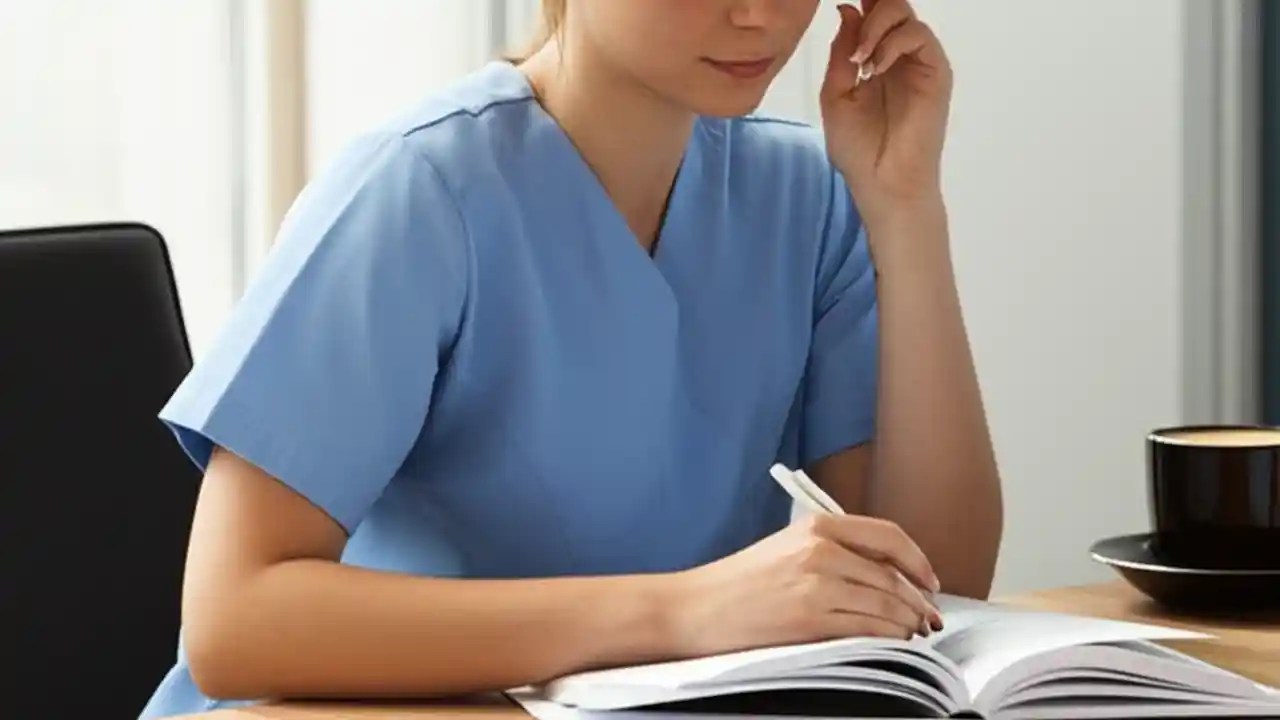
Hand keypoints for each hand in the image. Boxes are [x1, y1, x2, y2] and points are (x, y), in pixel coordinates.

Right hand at [667, 514, 944, 657]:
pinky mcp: (810, 619)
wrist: (696, 608)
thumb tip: (884, 573)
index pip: (888, 536)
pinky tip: (892, 642)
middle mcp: (820, 550)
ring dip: (908, 623)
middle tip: (929, 618)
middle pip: (893, 575)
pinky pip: (869, 629)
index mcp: (815, 527)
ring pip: (887, 604)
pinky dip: (890, 638)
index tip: (929, 581)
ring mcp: (816, 585)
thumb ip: (832, 549)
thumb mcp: (786, 547)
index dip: (918, 561)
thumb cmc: (738, 583)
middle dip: (919, 601)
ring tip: (913, 633)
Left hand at [820, 0, 952, 228]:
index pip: (870, 14)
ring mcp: (918, 61)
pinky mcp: (935, 72)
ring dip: (875, 27)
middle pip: (890, 5)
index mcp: (873, 58)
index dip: (862, 4)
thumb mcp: (835, 95)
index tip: (842, 3)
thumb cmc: (858, 148)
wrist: (883, 183)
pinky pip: (918, 36)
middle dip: (870, 8)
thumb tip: (847, 8)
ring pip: (904, 13)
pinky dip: (892, 44)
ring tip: (859, 61)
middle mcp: (897, 54)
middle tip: (852, 39)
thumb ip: (841, 52)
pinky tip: (873, 70)